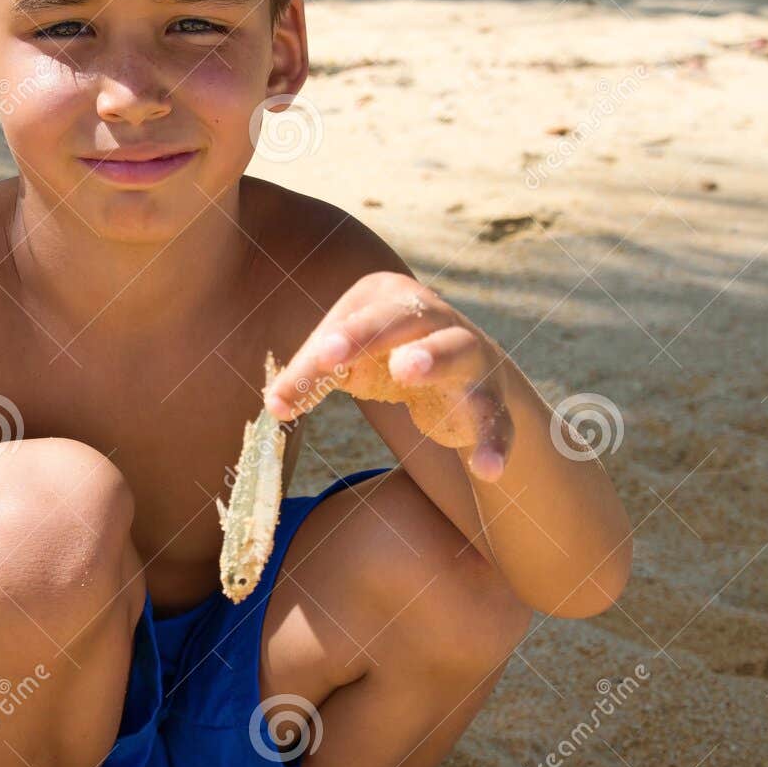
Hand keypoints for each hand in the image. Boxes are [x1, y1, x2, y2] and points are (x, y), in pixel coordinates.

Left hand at [264, 272, 512, 480]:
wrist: (466, 369)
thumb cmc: (386, 353)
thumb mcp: (346, 360)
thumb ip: (310, 377)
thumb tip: (273, 405)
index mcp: (389, 298)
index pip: (352, 322)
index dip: (334, 344)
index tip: (319, 359)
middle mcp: (433, 316)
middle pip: (406, 318)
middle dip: (376, 333)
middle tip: (344, 349)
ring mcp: (469, 354)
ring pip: (457, 353)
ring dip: (434, 360)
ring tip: (408, 371)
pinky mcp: (492, 397)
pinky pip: (494, 419)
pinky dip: (493, 441)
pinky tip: (486, 468)